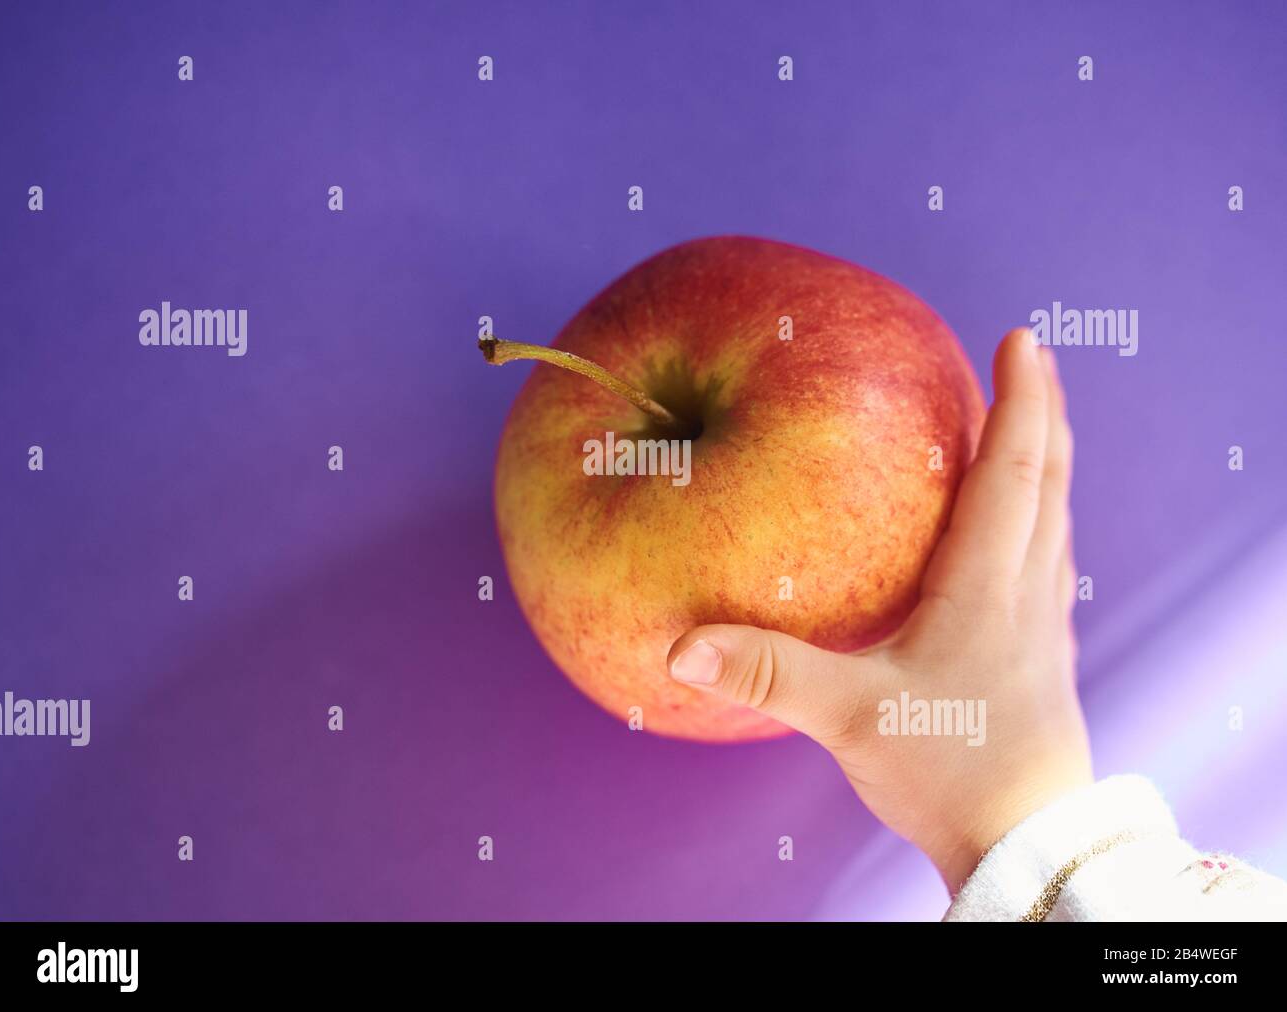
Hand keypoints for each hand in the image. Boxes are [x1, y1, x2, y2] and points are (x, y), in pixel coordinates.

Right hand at [666, 328, 1092, 892]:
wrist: (1026, 848)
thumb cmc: (951, 775)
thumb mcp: (850, 719)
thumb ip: (768, 674)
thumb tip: (682, 642)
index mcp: (988, 586)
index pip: (1014, 470)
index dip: (1020, 399)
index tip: (1022, 337)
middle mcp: (1029, 591)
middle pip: (1050, 480)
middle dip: (1041, 411)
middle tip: (1028, 359)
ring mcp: (1043, 624)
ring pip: (1056, 517)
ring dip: (1044, 459)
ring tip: (1023, 422)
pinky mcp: (1041, 654)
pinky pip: (1046, 556)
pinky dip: (1036, 511)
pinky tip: (1011, 526)